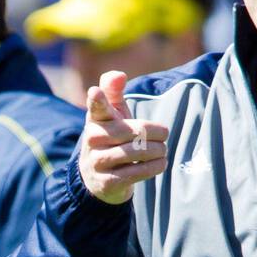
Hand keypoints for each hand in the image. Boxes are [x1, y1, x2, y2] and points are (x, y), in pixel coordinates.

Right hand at [79, 70, 168, 204]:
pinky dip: (154, 167)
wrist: (96, 179)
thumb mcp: (111, 113)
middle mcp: (92, 139)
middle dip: (155, 133)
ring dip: (157, 151)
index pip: (96, 107)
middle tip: (164, 134)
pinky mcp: (107, 182)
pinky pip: (136, 172)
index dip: (97, 99)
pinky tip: (161, 163)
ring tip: (163, 149)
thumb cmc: (111, 136)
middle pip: (132, 131)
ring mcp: (98, 162)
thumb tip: (119, 75)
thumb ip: (114, 91)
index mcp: (95, 119)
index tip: (95, 92)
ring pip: (136, 152)